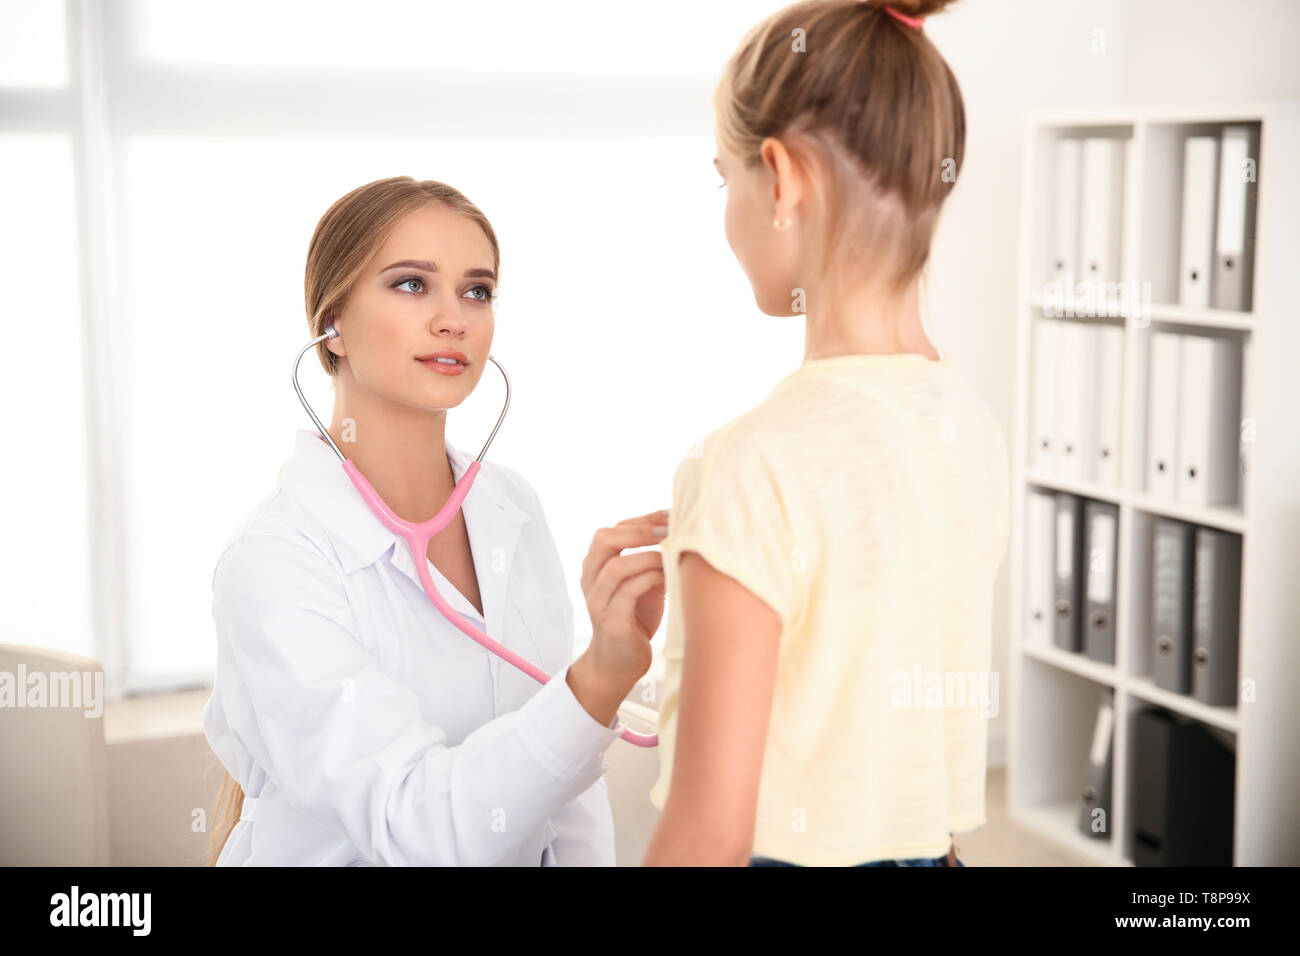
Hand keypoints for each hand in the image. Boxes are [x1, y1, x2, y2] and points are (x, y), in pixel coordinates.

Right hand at [579, 508, 667, 691]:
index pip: (612, 530)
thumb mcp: (642, 584)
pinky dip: (650, 579)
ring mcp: (598, 602)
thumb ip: (651, 561)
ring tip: (672, 553)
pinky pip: (627, 592)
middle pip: (604, 540)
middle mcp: (590, 580)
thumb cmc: (634, 620)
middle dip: (639, 531)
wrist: (617, 665)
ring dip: (648, 556)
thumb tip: (680, 532)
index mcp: (595, 567)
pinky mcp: (611, 622)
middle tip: (668, 531)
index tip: (669, 514)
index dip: (641, 519)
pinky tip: (669, 577)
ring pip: (615, 566)